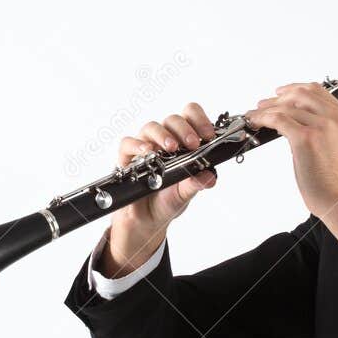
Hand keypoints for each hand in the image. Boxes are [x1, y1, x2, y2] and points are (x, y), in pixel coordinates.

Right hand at [100, 103, 217, 275]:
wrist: (147, 220)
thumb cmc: (168, 200)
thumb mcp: (186, 193)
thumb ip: (197, 183)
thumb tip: (210, 176)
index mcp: (183, 142)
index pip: (191, 117)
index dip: (200, 120)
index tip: (209, 136)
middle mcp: (164, 140)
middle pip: (173, 119)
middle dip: (184, 129)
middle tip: (193, 144)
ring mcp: (145, 146)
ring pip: (151, 127)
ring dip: (163, 135)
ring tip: (172, 148)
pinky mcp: (127, 157)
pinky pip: (128, 143)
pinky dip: (137, 145)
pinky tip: (147, 152)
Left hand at [244, 83, 337, 254]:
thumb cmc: (336, 179)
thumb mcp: (334, 144)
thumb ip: (320, 127)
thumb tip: (293, 120)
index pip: (315, 90)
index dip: (293, 89)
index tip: (280, 94)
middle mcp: (334, 117)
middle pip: (300, 93)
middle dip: (277, 98)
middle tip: (263, 105)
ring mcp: (321, 126)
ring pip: (286, 107)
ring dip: (265, 109)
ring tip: (254, 116)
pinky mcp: (306, 138)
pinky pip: (278, 120)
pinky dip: (263, 118)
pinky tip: (256, 122)